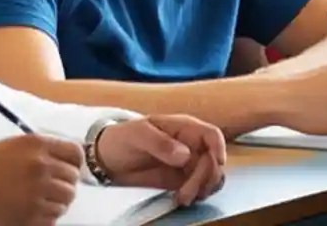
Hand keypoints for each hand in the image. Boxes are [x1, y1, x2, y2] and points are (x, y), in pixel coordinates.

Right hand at [0, 134, 83, 224]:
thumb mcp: (11, 147)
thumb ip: (39, 149)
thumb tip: (67, 160)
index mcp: (35, 144)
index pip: (75, 153)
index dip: (74, 163)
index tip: (69, 170)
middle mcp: (39, 166)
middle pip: (73, 179)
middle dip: (64, 185)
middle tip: (49, 190)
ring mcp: (36, 192)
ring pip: (66, 201)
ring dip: (56, 203)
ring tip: (37, 201)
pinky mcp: (30, 215)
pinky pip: (53, 218)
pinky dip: (45, 217)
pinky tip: (28, 211)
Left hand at [95, 116, 226, 206]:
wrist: (108, 158)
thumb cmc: (122, 138)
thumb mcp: (137, 135)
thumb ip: (160, 143)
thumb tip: (185, 155)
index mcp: (183, 127)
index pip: (211, 135)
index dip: (219, 148)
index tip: (217, 164)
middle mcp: (190, 144)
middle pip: (213, 161)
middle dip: (205, 179)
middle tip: (186, 194)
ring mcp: (188, 163)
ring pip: (211, 176)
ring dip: (202, 189)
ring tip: (182, 198)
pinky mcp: (182, 179)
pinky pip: (200, 187)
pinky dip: (197, 195)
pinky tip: (180, 199)